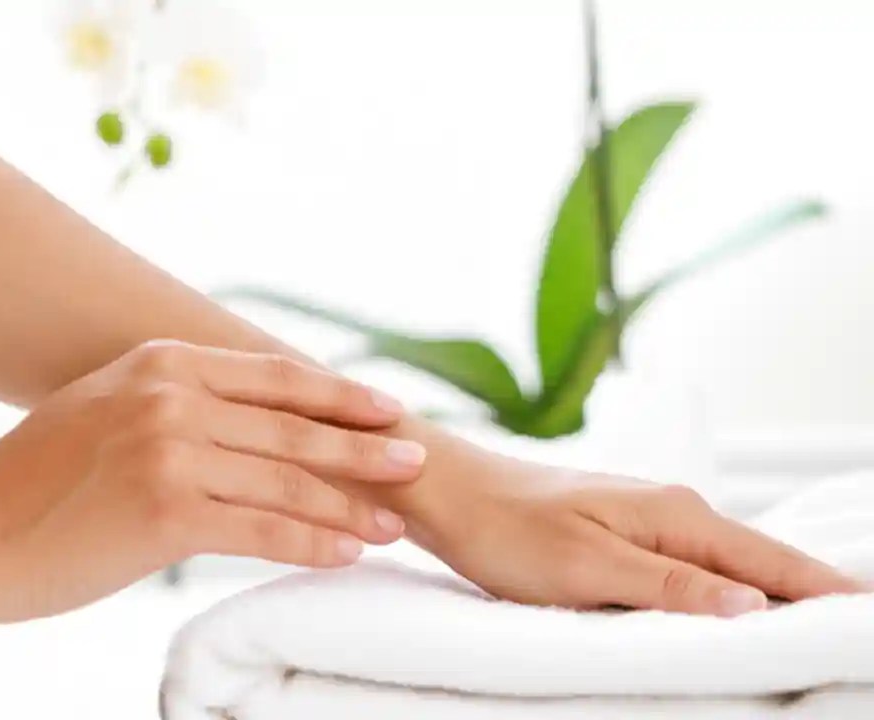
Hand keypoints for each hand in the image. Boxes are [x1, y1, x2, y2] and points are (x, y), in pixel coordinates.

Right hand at [0, 341, 424, 619]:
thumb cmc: (32, 482)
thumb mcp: (101, 408)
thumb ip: (167, 400)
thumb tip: (232, 415)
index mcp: (160, 364)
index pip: (273, 376)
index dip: (337, 394)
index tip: (386, 408)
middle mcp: (171, 396)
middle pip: (293, 425)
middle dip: (363, 445)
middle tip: (417, 459)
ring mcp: (170, 450)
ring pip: (288, 479)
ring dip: (351, 503)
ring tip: (395, 522)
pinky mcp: (167, 511)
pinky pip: (263, 529)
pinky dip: (313, 542)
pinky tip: (347, 554)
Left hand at [408, 446, 865, 616]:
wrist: (449, 493)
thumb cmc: (506, 529)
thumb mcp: (588, 567)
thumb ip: (671, 586)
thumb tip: (752, 607)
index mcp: (673, 516)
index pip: (769, 563)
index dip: (821, 593)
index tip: (866, 619)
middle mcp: (671, 511)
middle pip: (760, 562)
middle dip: (810, 595)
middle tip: (854, 630)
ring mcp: (649, 520)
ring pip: (728, 564)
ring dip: (771, 593)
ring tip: (816, 622)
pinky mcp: (625, 534)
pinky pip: (693, 565)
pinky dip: (725, 587)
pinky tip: (737, 604)